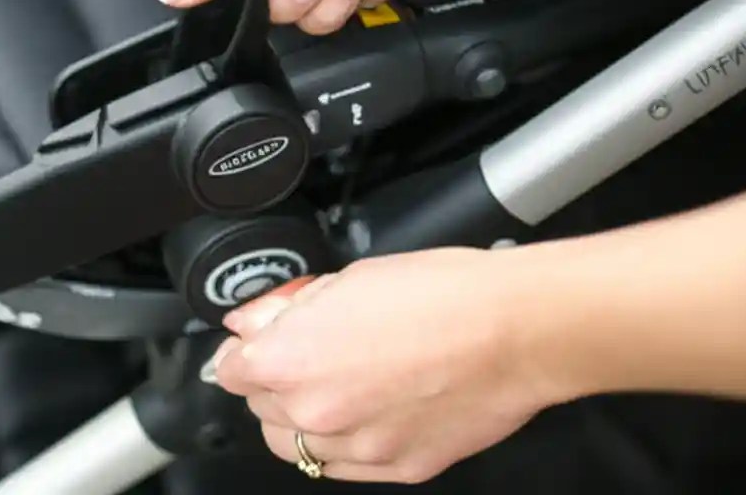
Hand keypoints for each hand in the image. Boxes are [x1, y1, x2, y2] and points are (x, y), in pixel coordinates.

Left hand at [210, 249, 564, 483]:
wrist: (516, 331)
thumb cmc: (444, 294)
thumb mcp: (349, 278)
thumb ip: (289, 308)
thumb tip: (254, 321)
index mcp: (290, 360)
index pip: (229, 369)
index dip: (244, 349)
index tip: (259, 339)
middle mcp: (316, 412)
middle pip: (260, 409)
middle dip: (273, 381)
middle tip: (307, 352)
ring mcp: (357, 447)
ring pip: (296, 446)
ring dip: (301, 418)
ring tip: (336, 385)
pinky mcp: (396, 467)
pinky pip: (343, 466)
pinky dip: (343, 443)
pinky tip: (366, 411)